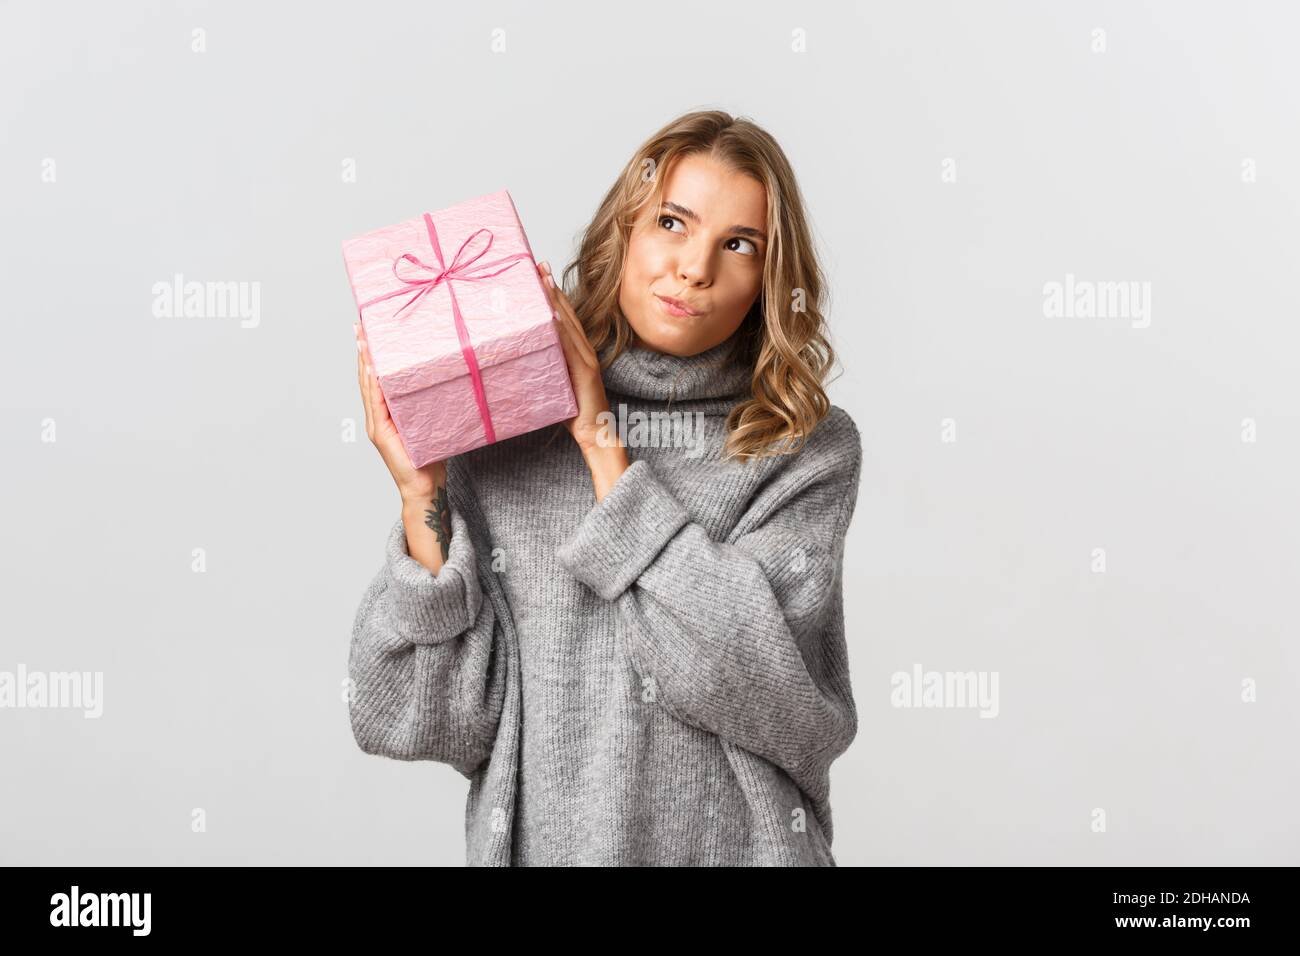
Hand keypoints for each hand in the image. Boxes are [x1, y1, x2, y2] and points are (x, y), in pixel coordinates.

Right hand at [355, 320, 445, 502]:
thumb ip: (426, 405)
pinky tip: (371, 368)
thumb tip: (440, 381)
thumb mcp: (428, 424)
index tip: (369, 331)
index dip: (371, 355)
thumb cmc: (430, 458)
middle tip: (361, 325)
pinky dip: (372, 385)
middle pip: (367, 378)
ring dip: (364, 362)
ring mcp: (376, 425)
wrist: (425, 486)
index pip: (375, 379)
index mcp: (385, 414)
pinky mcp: (381, 433)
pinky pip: (376, 404)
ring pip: (368, 387)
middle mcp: (376, 417)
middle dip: (364, 351)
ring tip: (362, 339)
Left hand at [538, 261, 611, 452]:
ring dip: (555, 301)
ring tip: (542, 280)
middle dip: (552, 288)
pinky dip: (560, 329)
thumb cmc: (574, 411)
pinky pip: (570, 346)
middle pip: (566, 312)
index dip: (554, 293)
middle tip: (538, 265)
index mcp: (579, 351)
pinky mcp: (585, 371)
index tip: (541, 273)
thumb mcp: (556, 383)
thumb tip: (524, 358)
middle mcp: (584, 349)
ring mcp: (586, 359)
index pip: (565, 315)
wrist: (595, 432)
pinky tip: (550, 315)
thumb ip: (546, 367)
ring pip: (568, 324)